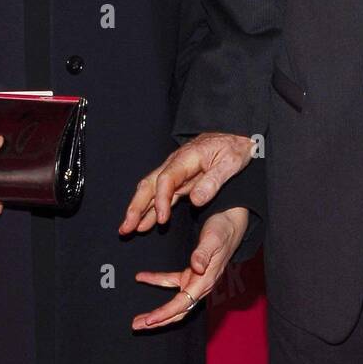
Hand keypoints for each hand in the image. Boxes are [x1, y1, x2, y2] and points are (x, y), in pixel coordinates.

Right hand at [119, 132, 254, 234]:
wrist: (236, 134)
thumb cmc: (233, 146)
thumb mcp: (230, 163)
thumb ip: (214, 181)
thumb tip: (196, 200)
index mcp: (187, 157)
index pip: (167, 179)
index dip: (161, 200)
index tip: (162, 219)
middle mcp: (176, 163)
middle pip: (150, 184)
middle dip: (136, 206)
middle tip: (127, 226)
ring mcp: (176, 172)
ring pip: (151, 190)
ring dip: (138, 209)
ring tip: (127, 228)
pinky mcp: (180, 180)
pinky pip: (161, 195)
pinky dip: (151, 208)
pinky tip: (144, 222)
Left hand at [131, 207, 248, 329]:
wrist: (231, 224)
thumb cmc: (222, 230)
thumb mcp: (213, 239)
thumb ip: (203, 253)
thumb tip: (197, 267)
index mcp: (205, 281)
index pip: (182, 304)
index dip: (165, 313)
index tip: (149, 320)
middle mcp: (200, 286)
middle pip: (178, 311)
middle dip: (158, 321)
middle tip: (137, 325)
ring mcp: (195, 281)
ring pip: (175, 303)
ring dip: (157, 312)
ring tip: (139, 319)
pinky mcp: (191, 273)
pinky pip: (171, 282)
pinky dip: (156, 281)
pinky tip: (141, 277)